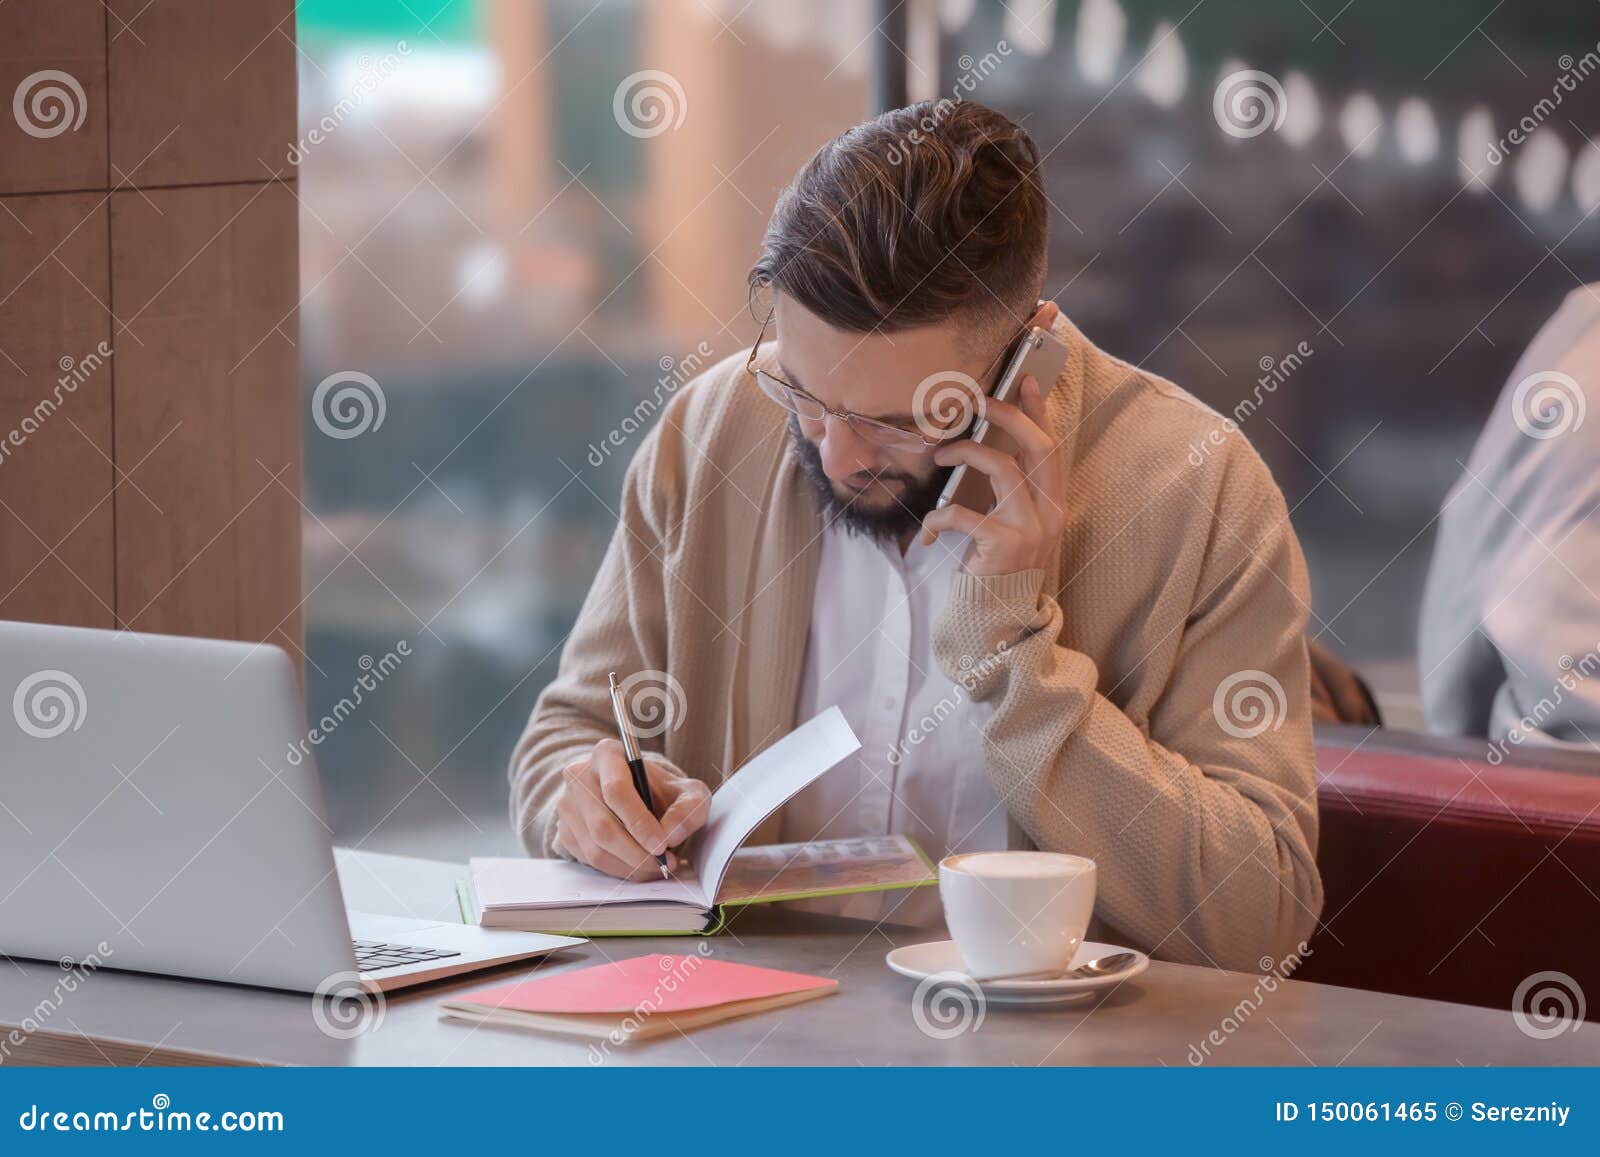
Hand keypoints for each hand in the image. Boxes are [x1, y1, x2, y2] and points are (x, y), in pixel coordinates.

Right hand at [554, 739, 710, 880]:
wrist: (640, 797)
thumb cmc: (663, 792)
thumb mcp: (688, 792)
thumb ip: (688, 809)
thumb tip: (672, 835)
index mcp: (607, 754)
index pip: (616, 790)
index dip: (639, 822)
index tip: (662, 845)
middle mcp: (579, 776)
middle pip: (603, 825)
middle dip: (637, 852)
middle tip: (664, 864)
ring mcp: (567, 805)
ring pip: (595, 847)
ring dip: (630, 866)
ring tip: (657, 867)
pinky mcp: (565, 831)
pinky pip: (589, 860)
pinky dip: (618, 870)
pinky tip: (638, 867)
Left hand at [917, 372, 1066, 575]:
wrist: (1000, 616)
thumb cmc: (1000, 565)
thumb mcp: (1015, 524)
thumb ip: (1013, 491)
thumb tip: (990, 446)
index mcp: (1055, 504)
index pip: (1052, 447)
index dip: (1039, 412)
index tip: (1024, 381)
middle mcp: (1051, 513)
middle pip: (1038, 447)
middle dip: (1007, 416)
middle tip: (977, 400)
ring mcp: (1031, 529)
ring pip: (1002, 468)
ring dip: (966, 453)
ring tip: (941, 456)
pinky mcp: (1004, 546)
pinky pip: (964, 514)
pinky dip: (939, 517)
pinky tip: (928, 532)